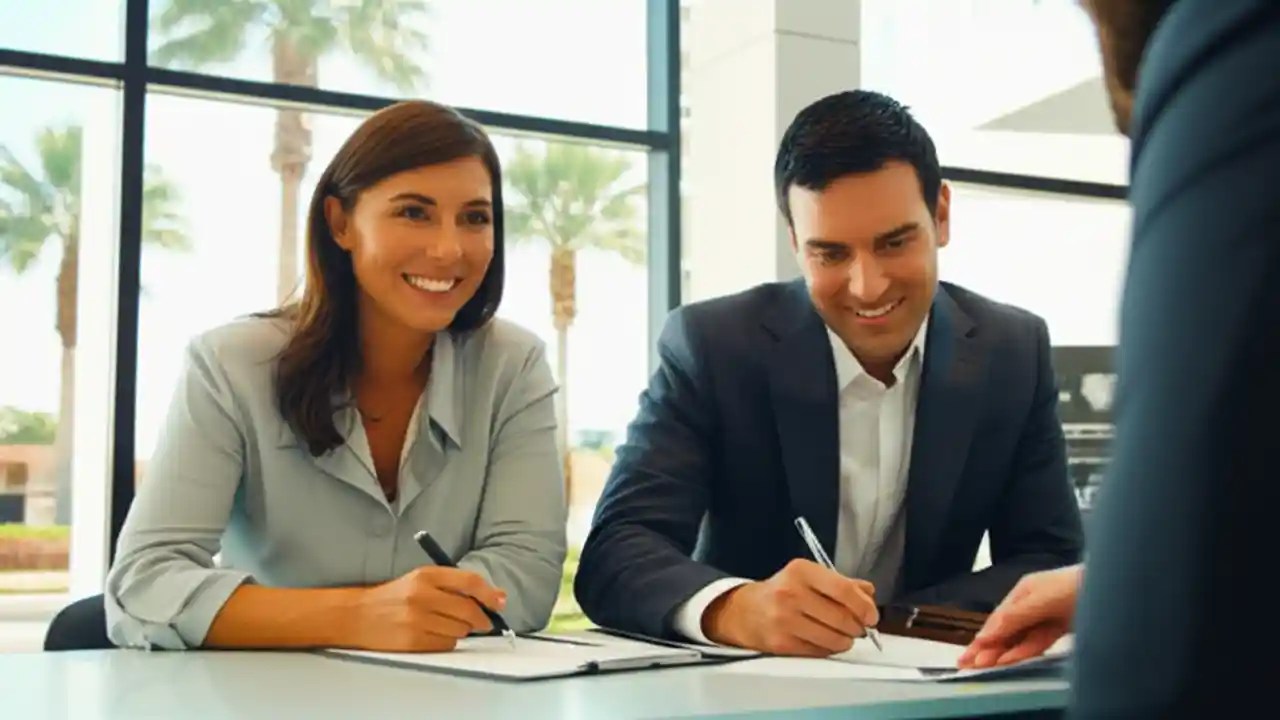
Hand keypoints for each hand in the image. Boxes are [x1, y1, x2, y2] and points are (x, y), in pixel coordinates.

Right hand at [347, 566, 506, 651]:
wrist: (358, 615)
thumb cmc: (395, 597)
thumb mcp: (420, 580)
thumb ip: (453, 585)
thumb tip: (493, 598)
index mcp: (426, 575)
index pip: (468, 581)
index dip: (489, 593)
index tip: (500, 601)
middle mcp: (422, 595)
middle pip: (468, 610)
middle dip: (481, 619)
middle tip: (483, 622)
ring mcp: (416, 619)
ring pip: (460, 630)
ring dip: (461, 631)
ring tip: (445, 624)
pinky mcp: (412, 641)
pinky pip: (446, 644)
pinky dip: (447, 641)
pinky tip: (433, 634)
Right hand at [703, 559, 878, 655]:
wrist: (744, 611)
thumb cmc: (783, 592)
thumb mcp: (809, 577)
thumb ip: (842, 583)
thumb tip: (869, 593)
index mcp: (801, 571)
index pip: (844, 590)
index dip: (864, 606)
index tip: (872, 616)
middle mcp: (791, 593)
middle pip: (842, 618)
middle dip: (857, 627)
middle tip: (859, 628)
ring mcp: (784, 620)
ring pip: (833, 639)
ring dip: (845, 641)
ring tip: (842, 636)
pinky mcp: (781, 643)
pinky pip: (819, 652)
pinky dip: (828, 649)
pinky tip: (823, 641)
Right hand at [957, 564, 1082, 668]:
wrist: (1115, 584)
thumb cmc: (1076, 584)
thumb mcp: (1041, 599)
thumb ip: (1015, 617)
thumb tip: (986, 633)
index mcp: (1024, 591)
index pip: (998, 619)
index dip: (983, 638)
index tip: (968, 655)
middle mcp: (1032, 605)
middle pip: (1006, 630)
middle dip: (987, 648)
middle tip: (968, 665)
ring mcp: (1047, 618)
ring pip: (1020, 639)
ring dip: (1003, 653)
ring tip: (985, 667)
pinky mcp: (1062, 629)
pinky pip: (1038, 643)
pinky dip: (1024, 652)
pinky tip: (1011, 661)